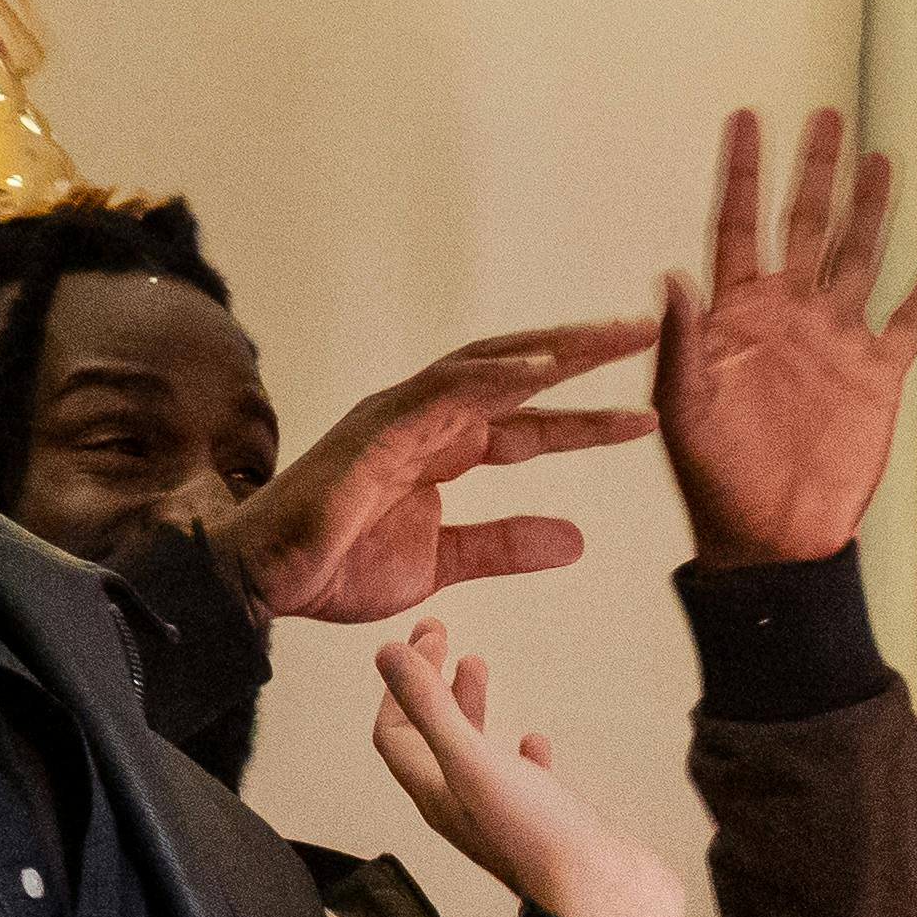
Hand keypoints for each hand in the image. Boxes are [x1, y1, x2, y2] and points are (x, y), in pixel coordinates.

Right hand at [217, 321, 654, 626]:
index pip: (530, 425)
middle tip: (647, 334)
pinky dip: (494, 376)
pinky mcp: (377, 427)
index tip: (647, 418)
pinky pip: (443, 391)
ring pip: (488, 367)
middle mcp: (426, 419)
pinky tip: (543, 368)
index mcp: (443, 448)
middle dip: (583, 355)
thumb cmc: (337, 565)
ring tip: (612, 337)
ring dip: (552, 349)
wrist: (268, 582)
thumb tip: (576, 540)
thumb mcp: (444, 561)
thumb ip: (505, 545)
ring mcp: (401, 416)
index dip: (588, 421)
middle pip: (518, 375)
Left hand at [372, 617, 687, 916]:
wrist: (601, 893)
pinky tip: (533, 740)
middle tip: (442, 639)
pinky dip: (518, 751)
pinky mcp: (542, 821)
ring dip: (469, 707)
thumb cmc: (538, 834)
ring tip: (478, 669)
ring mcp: (501, 814)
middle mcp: (460, 805)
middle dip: (431, 684)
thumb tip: (387, 657)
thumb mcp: (474, 761)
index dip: (401, 683)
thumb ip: (430, 709)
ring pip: (472, 752)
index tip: (427, 637)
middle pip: (429, 738)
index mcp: (435, 792)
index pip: (395, 732)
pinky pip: (519, 779)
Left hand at [660, 108, 916, 569]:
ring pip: (860, 257)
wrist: (774, 537)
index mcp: (736, 314)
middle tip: (827, 116)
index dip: (743, 172)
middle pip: (807, 224)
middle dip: (816, 170)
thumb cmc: (714, 478)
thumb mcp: (682, 409)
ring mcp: (835, 340)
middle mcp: (789, 314)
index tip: (746, 117)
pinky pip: (908, 321)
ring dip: (873, 210)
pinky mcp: (876, 375)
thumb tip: (672, 275)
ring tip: (885, 160)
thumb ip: (680, 342)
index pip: (739, 224)